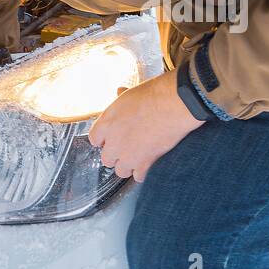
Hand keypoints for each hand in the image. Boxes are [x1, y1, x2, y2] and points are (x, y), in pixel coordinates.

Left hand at [87, 72, 203, 181]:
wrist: (174, 104)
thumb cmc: (154, 95)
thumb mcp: (131, 93)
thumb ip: (121, 97)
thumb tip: (119, 91)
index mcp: (106, 123)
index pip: (94, 139)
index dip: (104, 141)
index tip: (111, 140)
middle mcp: (113, 142)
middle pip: (106, 158)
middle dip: (116, 155)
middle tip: (127, 149)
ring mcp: (128, 155)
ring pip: (120, 170)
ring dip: (128, 166)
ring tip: (137, 159)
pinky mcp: (144, 164)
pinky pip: (138, 177)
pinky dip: (143, 173)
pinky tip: (148, 166)